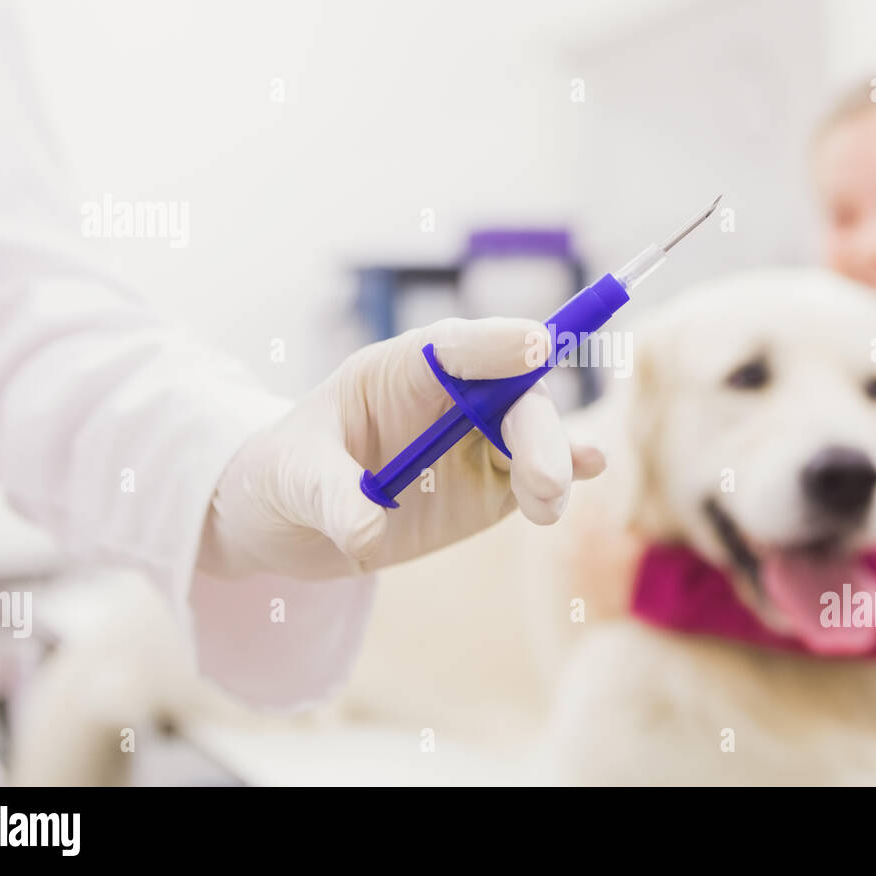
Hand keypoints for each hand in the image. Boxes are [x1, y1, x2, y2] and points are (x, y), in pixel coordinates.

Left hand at [199, 318, 605, 578]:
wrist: (293, 521)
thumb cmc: (284, 474)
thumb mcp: (291, 478)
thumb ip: (330, 497)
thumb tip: (366, 532)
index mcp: (402, 370)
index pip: (456, 346)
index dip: (498, 343)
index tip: (535, 344)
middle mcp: (451, 398)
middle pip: (511, 394)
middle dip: (536, 428)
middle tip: (543, 477)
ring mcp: (477, 443)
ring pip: (534, 436)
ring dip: (552, 462)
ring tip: (544, 504)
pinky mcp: (492, 488)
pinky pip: (535, 479)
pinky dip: (567, 474)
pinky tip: (591, 469)